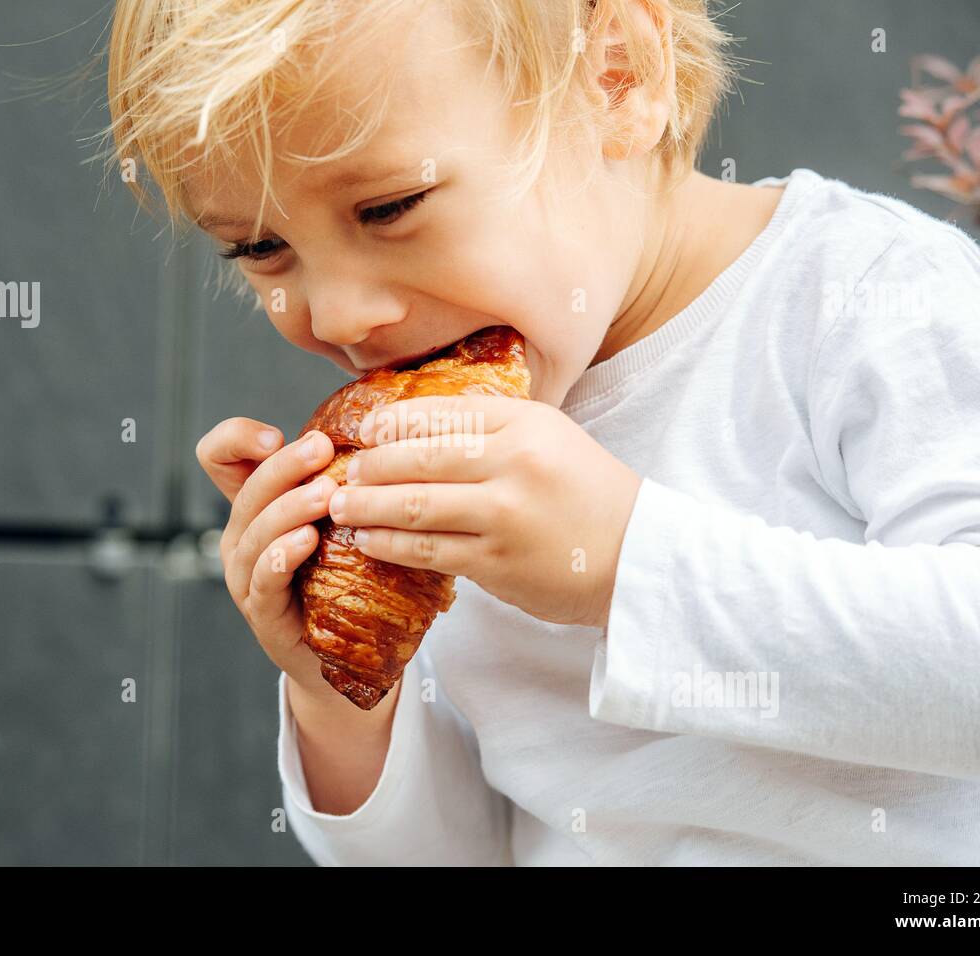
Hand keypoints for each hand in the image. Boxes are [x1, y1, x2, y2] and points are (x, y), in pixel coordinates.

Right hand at [195, 418, 344, 702]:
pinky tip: (307, 541)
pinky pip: (264, 579)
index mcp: (255, 506)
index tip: (275, 436)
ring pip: (256, 531)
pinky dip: (282, 555)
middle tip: (323, 450)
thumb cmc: (344, 578)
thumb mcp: (341, 521)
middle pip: (247, 488)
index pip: (218, 457)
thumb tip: (384, 438)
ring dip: (290, 507)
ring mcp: (245, 576)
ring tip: (327, 494)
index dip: (236, 438)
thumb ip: (345, 483)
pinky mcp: (263, 612)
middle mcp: (241, 536)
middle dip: (285, 465)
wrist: (343, 654)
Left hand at [326, 395, 642, 627]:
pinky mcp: (498, 563)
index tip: (366, 431)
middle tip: (344, 472)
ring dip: (368, 505)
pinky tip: (369, 539)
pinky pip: (428, 551)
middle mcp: (514, 463)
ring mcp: (505, 515)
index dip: (393, 422)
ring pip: (416, 505)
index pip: (442, 413)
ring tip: (341, 506)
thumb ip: (494, 428)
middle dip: (371, 465)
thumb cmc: (588, 494)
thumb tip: (417, 426)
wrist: (638, 556)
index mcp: (527, 423)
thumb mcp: (550, 439)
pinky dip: (390, 543)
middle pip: (419, 457)